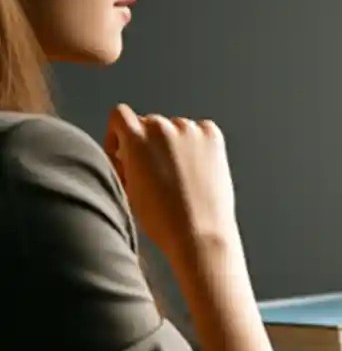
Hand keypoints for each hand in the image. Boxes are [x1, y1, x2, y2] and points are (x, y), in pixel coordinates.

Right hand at [105, 103, 239, 258]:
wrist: (198, 234)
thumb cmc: (159, 219)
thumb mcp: (126, 186)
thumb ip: (126, 160)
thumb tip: (129, 149)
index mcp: (135, 137)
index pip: (120, 116)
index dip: (118, 136)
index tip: (124, 155)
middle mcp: (162, 126)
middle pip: (149, 124)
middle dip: (147, 144)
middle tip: (153, 173)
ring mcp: (191, 130)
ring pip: (175, 129)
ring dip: (173, 145)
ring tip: (179, 178)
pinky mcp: (213, 137)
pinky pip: (200, 131)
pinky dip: (197, 144)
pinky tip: (197, 170)